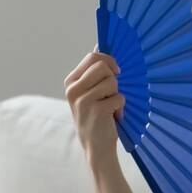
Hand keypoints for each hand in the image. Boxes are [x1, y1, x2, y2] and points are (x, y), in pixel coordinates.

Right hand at [64, 49, 122, 164]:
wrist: (96, 148)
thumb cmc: (97, 117)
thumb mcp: (90, 93)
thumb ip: (94, 71)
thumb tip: (99, 44)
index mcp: (71, 82)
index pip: (92, 56)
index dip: (109, 61)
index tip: (116, 72)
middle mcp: (73, 89)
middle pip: (102, 65)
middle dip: (114, 78)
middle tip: (112, 93)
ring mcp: (83, 100)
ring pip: (112, 81)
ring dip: (117, 95)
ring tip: (110, 107)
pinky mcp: (96, 110)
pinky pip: (119, 97)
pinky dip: (120, 108)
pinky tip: (113, 117)